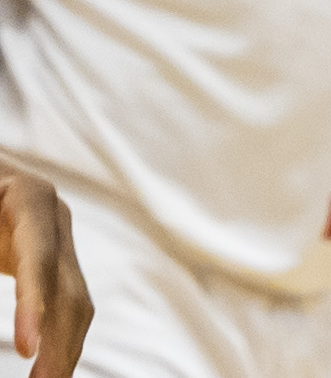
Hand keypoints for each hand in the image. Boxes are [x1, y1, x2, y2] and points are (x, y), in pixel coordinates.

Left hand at [0, 169, 87, 377]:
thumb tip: (25, 285)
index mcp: (30, 197)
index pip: (39, 257)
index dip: (34, 304)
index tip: (26, 350)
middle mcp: (56, 218)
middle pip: (71, 287)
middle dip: (59, 342)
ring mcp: (59, 238)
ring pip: (78, 302)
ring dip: (66, 349)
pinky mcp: (54, 258)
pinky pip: (68, 303)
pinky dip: (62, 339)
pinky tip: (49, 367)